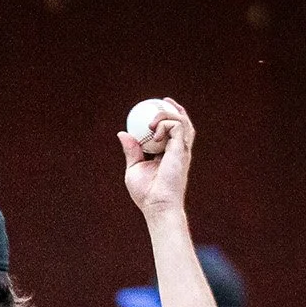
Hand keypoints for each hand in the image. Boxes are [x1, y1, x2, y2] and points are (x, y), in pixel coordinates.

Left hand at [120, 97, 194, 216]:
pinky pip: (176, 126)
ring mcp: (182, 150)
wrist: (157, 205)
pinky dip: (164, 124)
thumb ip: (131, 151)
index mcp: (169, 155)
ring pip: (182, 121)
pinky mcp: (183, 149)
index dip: (167, 118)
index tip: (155, 108)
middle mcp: (178, 151)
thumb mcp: (134, 169)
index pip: (172, 132)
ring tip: (151, 123)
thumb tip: (122, 133)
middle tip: (163, 101)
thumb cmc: (146, 193)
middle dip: (175, 109)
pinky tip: (153, 134)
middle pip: (183, 124)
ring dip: (166, 114)